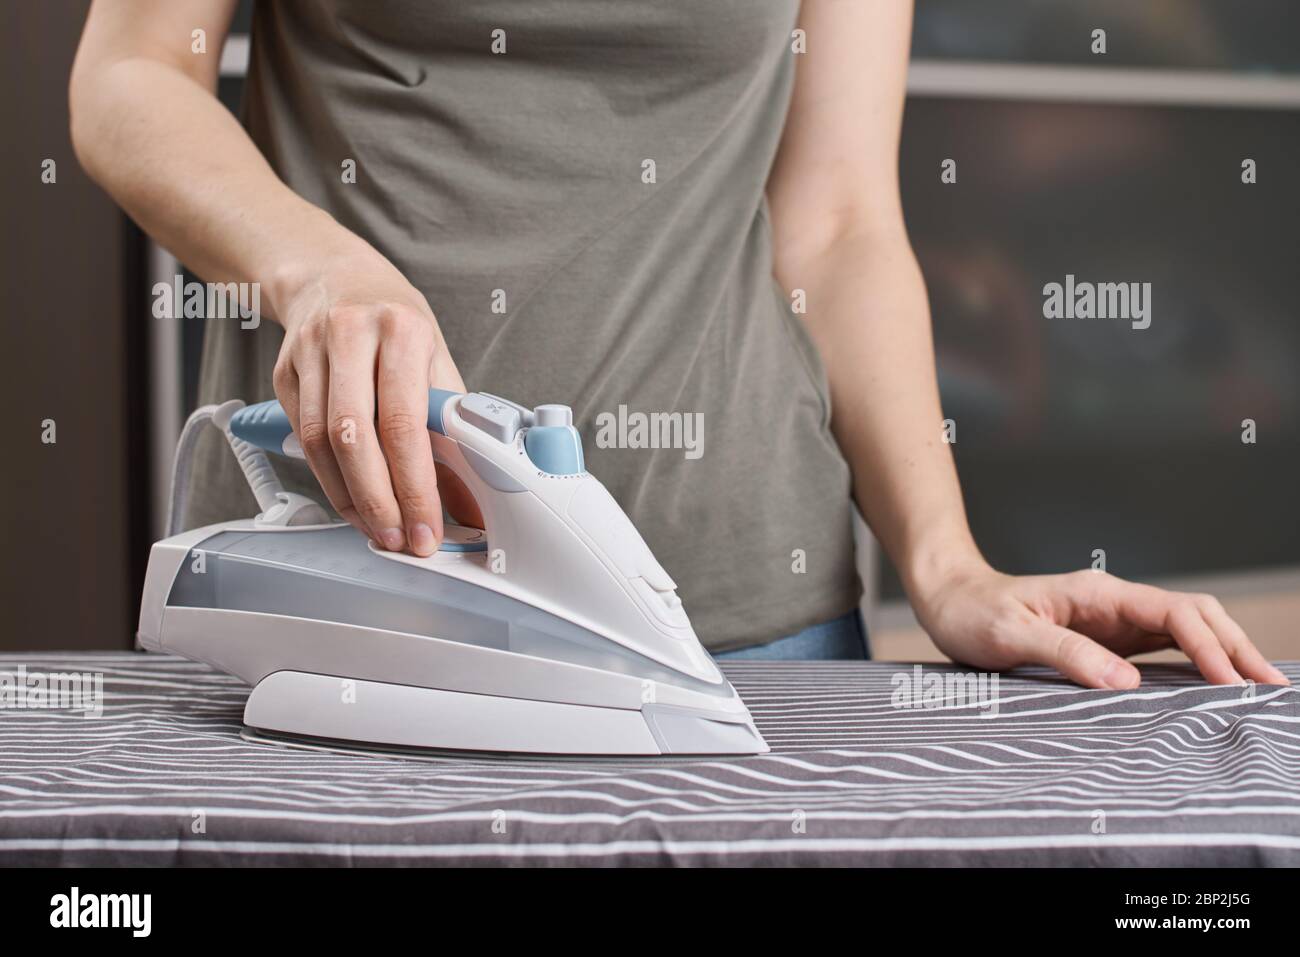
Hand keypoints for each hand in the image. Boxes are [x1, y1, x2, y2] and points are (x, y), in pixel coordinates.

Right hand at [269, 243, 481, 555]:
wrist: (335, 277)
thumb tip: (471, 498)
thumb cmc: (396, 324)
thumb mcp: (435, 360)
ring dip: (351, 498)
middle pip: (355, 437)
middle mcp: (351, 335)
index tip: (429, 526)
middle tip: (401, 539)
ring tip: (379, 529)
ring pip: (321, 443)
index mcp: (402, 329)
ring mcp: (311, 352)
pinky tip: (352, 501)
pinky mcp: (283, 371)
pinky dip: (329, 480)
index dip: (416, 484)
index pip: (405, 421)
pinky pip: (303, 438)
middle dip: (380, 500)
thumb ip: (452, 426)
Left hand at [911, 561, 1289, 688]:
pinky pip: (1161, 649)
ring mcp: (1113, 621)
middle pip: (1195, 616)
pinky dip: (1195, 663)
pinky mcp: (1105, 640)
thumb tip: (1125, 683)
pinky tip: (1212, 686)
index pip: (1174, 613)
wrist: (949, 598)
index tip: (1229, 683)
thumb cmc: (974, 613)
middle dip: (1236, 647)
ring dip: (1223, 655)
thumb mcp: (1013, 634)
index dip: (1208, 647)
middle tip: (1270, 689)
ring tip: (1257, 690)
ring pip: (1186, 631)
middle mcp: (1114, 603)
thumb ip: (1067, 654)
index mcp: (1099, 593)